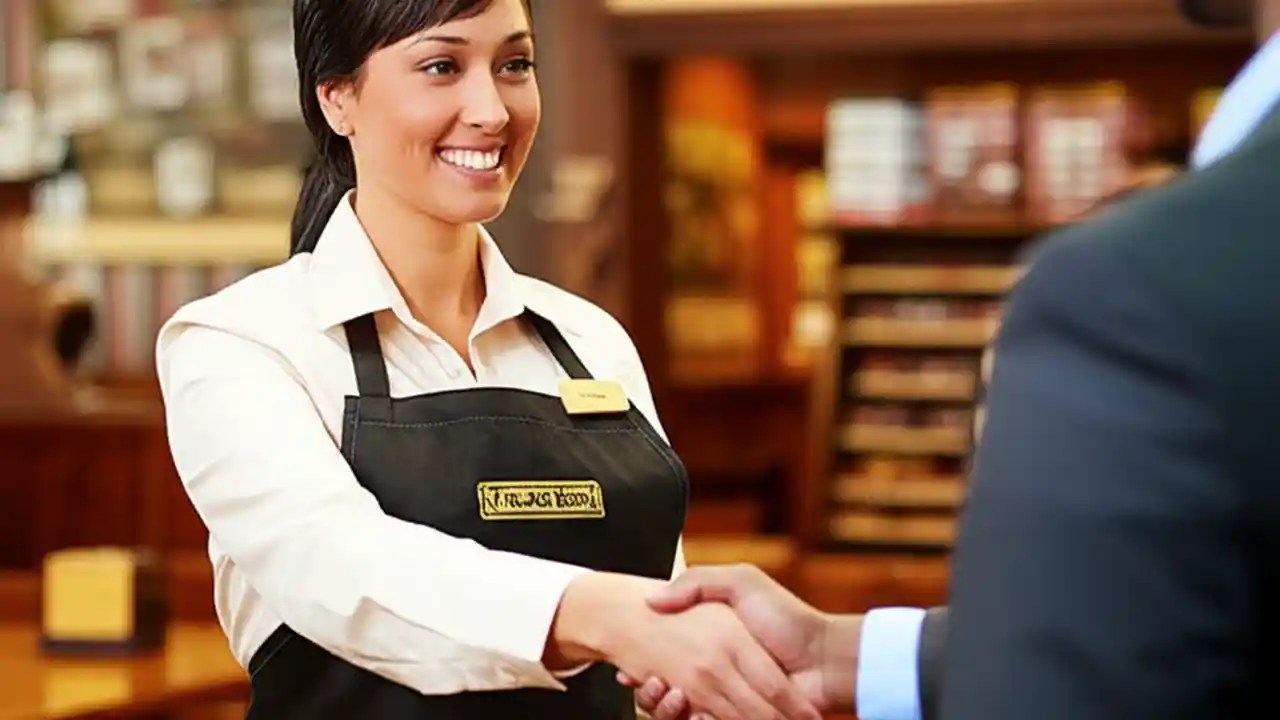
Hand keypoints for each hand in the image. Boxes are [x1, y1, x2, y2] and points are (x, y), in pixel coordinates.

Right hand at [617, 564, 862, 718]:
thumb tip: (654, 598)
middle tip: (643, 682)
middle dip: (651, 691)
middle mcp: (718, 673)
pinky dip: (690, 718)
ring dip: (665, 707)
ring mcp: (728, 699)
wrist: (824, 659)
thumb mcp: (741, 583)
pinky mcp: (738, 719)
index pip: (668, 655)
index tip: (629, 667)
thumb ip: (699, 583)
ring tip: (667, 693)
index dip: (645, 663)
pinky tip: (685, 706)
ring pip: (681, 711)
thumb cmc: (786, 618)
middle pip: (669, 689)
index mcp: (714, 642)